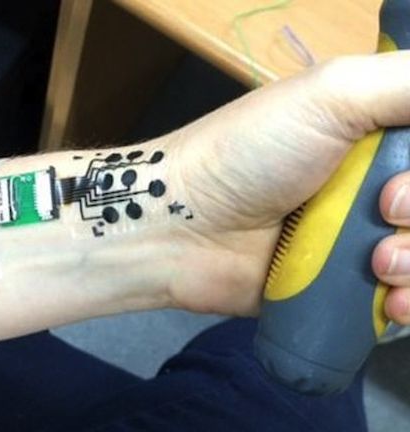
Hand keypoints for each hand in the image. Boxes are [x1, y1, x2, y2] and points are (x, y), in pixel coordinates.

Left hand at [167, 52, 409, 320]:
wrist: (184, 229)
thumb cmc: (248, 154)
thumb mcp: (328, 96)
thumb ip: (401, 85)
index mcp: (371, 137)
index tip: (393, 183)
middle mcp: (369, 187)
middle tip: (382, 209)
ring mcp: (356, 240)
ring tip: (375, 263)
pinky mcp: (340, 289)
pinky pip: (400, 303)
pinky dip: (405, 306)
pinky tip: (390, 301)